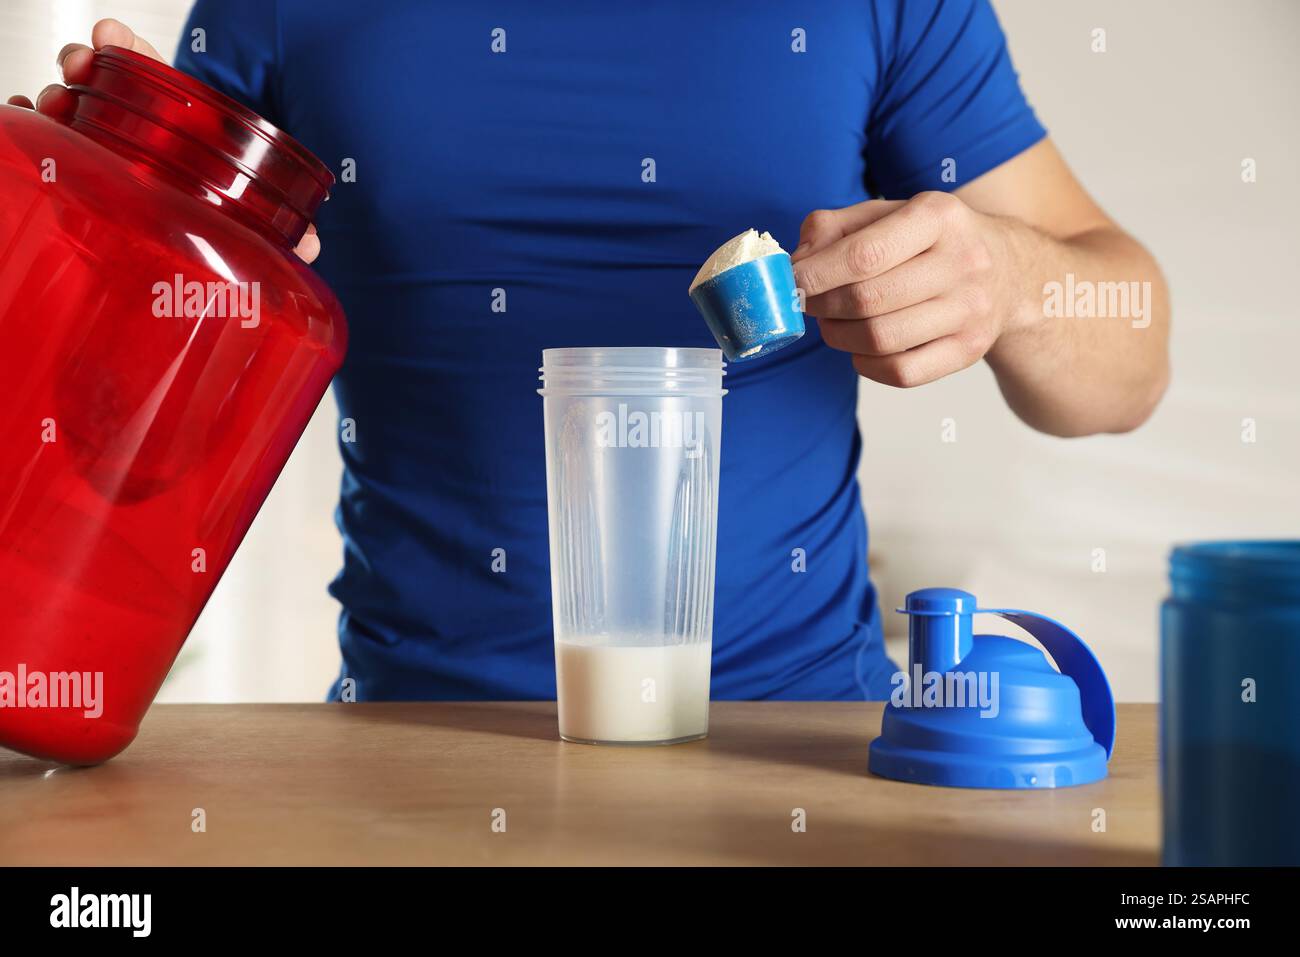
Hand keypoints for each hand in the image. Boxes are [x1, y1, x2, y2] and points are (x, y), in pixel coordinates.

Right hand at [5, 19, 320, 263]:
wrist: (198, 302)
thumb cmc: (230, 249)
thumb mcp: (262, 234)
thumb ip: (284, 234)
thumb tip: (310, 245)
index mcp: (184, 144)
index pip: (154, 84)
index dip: (131, 55)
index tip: (112, 37)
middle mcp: (141, 151)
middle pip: (106, 93)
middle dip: (85, 71)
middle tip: (76, 69)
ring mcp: (110, 170)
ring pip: (74, 121)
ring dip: (56, 101)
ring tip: (49, 103)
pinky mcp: (83, 198)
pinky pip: (52, 157)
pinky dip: (32, 135)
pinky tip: (20, 124)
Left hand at [791, 192, 1020, 387]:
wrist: (1010, 272)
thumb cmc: (932, 241)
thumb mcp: (891, 214)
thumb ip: (837, 227)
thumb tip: (797, 261)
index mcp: (938, 217)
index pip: (865, 254)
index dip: (816, 274)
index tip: (789, 282)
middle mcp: (962, 262)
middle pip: (868, 299)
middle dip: (822, 306)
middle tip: (808, 304)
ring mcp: (970, 310)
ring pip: (881, 339)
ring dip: (839, 336)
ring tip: (831, 324)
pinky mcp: (969, 349)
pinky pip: (902, 372)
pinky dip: (867, 365)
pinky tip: (859, 349)